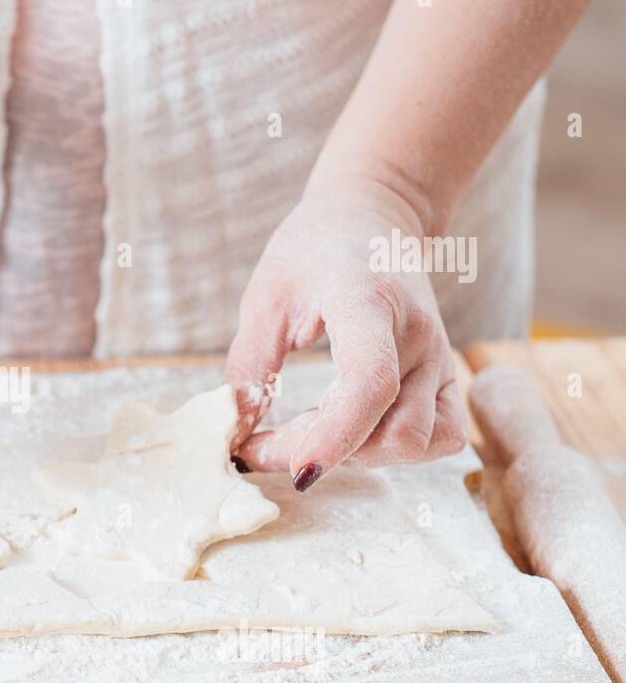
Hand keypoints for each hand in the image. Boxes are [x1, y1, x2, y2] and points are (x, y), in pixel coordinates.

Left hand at [224, 175, 466, 489]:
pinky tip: (353, 433)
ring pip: (422, 442)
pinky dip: (399, 450)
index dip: (334, 436)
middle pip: (395, 429)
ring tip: (312, 434)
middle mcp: (418, 336)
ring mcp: (440, 357)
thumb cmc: (312, 250)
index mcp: (369, 304)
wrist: (372, 215)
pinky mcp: (446, 374)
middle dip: (329, 453)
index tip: (291, 467)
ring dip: (364, 456)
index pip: (370, 382)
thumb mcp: (265, 298)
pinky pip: (443, 436)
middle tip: (268, 444)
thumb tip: (235, 431)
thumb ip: (250, 367)